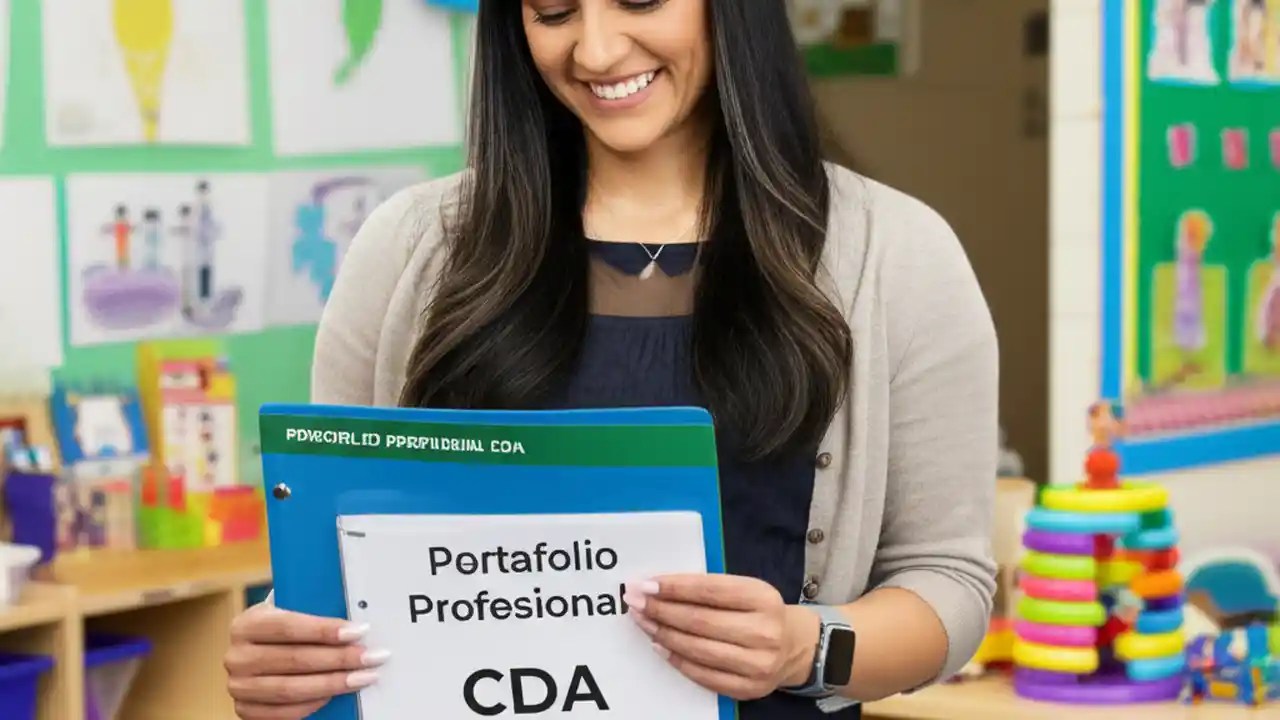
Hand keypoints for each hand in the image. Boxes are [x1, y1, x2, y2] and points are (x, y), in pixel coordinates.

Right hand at [225, 602, 387, 719]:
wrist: (256, 652)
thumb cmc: (282, 630)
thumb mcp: (289, 613)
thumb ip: (314, 615)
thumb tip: (355, 624)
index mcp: (246, 624)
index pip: (288, 626)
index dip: (325, 630)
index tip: (358, 631)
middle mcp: (237, 656)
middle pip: (294, 660)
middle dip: (339, 659)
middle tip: (372, 656)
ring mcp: (239, 686)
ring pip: (291, 689)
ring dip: (333, 684)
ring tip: (364, 677)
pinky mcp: (246, 710)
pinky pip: (285, 712)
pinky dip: (314, 704)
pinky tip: (337, 695)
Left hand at [623, 574, 819, 700]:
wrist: (794, 647)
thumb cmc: (760, 611)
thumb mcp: (746, 589)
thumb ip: (710, 588)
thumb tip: (658, 587)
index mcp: (763, 598)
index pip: (709, 591)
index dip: (674, 587)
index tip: (645, 584)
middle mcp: (764, 632)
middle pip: (700, 621)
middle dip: (661, 610)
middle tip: (635, 602)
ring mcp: (758, 664)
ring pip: (697, 649)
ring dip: (663, 634)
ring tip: (642, 622)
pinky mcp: (748, 688)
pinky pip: (703, 674)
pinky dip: (677, 659)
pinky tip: (659, 646)